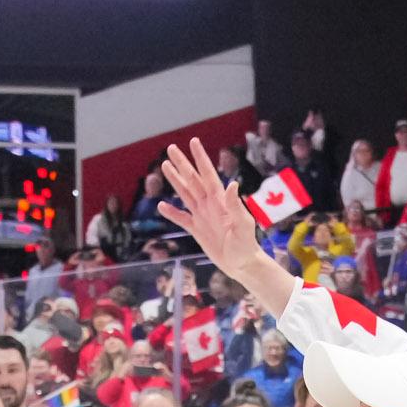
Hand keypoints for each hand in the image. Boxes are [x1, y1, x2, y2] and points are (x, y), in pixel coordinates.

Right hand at [155, 137, 296, 307]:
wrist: (242, 265)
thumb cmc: (246, 245)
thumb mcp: (243, 225)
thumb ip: (236, 206)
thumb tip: (232, 184)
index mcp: (220, 200)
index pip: (208, 174)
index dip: (200, 158)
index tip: (193, 141)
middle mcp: (209, 204)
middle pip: (192, 179)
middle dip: (182, 163)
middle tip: (171, 148)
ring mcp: (202, 216)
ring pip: (185, 193)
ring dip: (175, 180)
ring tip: (165, 166)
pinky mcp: (197, 230)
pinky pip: (181, 219)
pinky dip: (171, 213)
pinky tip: (161, 206)